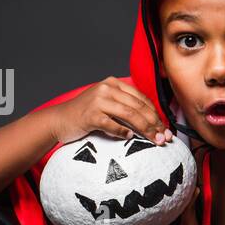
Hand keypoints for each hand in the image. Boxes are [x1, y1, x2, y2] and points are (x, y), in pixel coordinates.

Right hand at [47, 77, 172, 145]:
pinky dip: (122, 132)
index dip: (156, 115)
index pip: (142, 99)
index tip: (165, 129)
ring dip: (145, 129)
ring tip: (153, 140)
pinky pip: (112, 124)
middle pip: (138, 107)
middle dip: (154, 124)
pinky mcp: (90, 115)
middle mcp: (106, 88)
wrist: (59, 120)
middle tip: (163, 138)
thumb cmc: (86, 115)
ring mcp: (97, 101)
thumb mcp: (107, 104)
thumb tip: (153, 123)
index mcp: (113, 84)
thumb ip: (126, 107)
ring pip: (129, 115)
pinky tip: (129, 138)